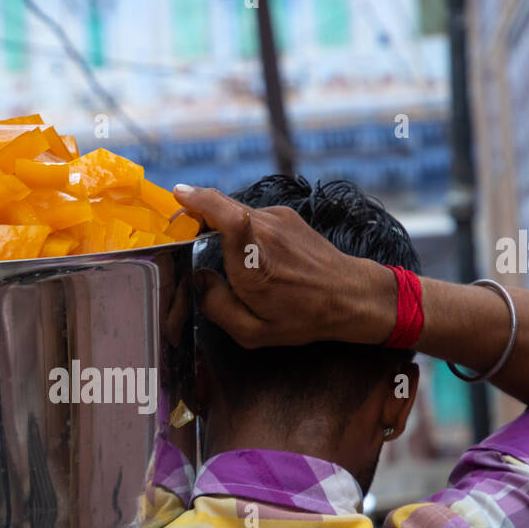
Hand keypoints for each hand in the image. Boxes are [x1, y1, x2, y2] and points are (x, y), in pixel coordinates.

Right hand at [173, 184, 392, 347]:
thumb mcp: (254, 332)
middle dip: (194, 210)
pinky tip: (246, 249)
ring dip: (216, 220)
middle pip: (221, 206)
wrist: (349, 294)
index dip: (200, 201)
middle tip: (180, 228)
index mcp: (254, 266)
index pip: (228, 219)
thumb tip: (200, 280)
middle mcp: (266, 234)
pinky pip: (250, 215)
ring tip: (211, 243)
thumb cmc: (303, 317)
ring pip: (234, 209)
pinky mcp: (285, 215)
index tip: (179, 195)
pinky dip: (238, 226)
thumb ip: (217, 308)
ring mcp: (277, 219)